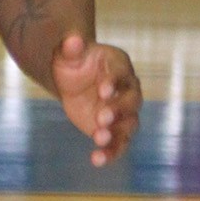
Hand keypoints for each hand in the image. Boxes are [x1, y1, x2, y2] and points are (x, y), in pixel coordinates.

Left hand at [51, 34, 141, 167]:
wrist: (71, 80)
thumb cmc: (73, 62)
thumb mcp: (68, 54)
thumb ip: (71, 48)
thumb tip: (72, 40)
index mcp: (119, 66)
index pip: (121, 74)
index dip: (114, 82)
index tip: (102, 90)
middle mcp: (127, 89)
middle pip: (132, 101)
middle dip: (118, 110)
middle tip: (101, 118)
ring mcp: (123, 112)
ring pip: (129, 126)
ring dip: (117, 135)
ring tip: (99, 140)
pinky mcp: (114, 129)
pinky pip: (119, 144)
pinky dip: (111, 153)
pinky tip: (96, 160)